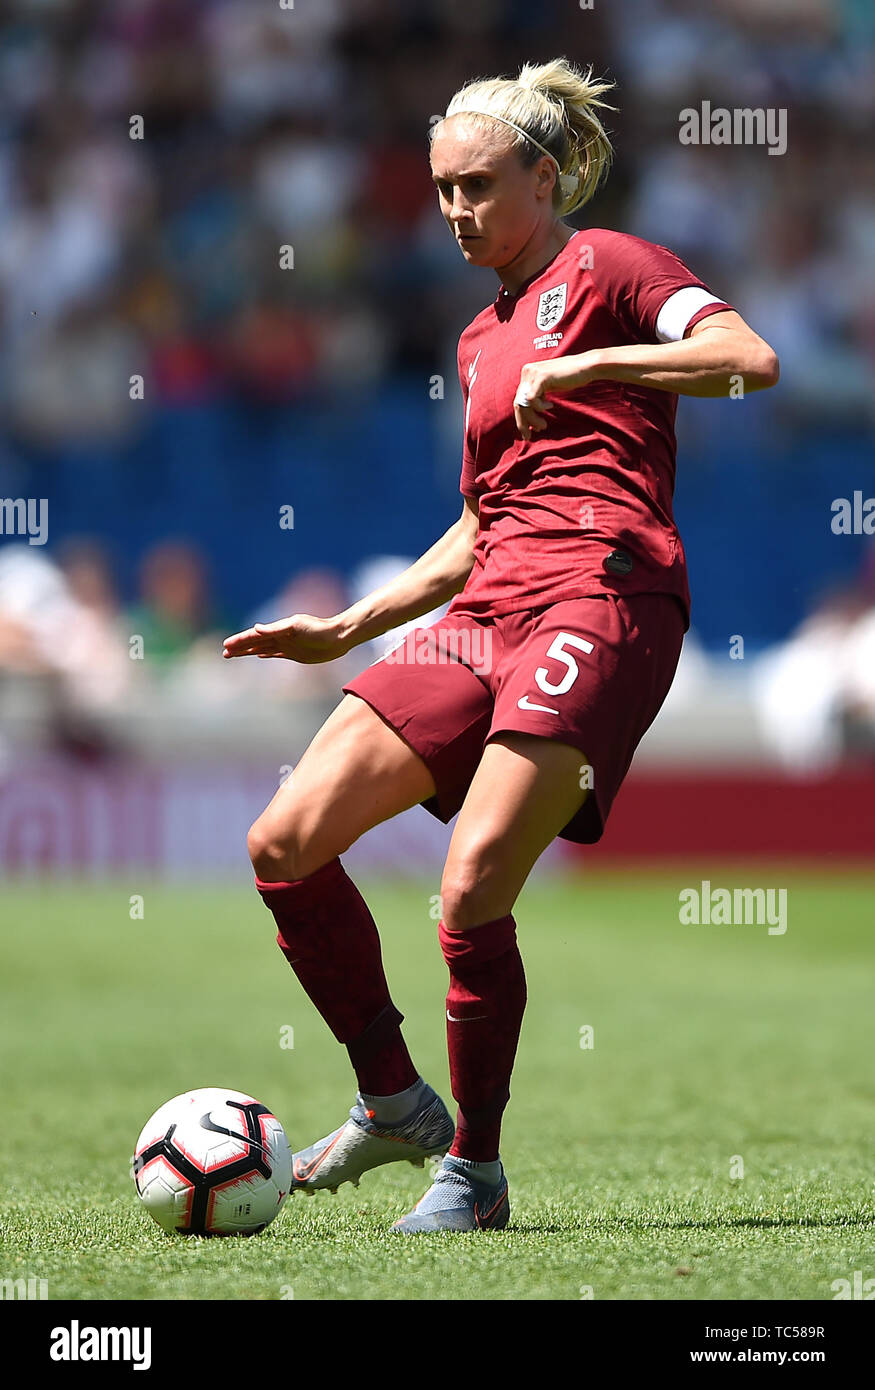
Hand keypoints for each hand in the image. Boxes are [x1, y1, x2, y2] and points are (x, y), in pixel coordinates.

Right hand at [222, 613, 351, 663]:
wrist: (338, 637)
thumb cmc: (319, 629)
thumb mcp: (296, 626)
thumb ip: (275, 629)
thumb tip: (256, 628)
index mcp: (278, 629)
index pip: (253, 636)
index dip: (239, 641)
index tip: (226, 646)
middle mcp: (280, 637)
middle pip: (254, 643)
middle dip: (239, 647)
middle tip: (224, 652)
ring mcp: (286, 645)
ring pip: (261, 649)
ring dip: (248, 651)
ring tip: (234, 654)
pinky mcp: (294, 653)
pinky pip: (274, 654)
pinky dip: (264, 654)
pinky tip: (258, 655)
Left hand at [513, 353, 597, 439]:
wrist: (586, 366)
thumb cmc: (570, 378)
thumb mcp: (549, 386)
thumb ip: (538, 394)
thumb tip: (528, 413)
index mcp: (527, 373)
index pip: (519, 399)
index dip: (522, 417)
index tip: (529, 431)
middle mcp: (527, 371)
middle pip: (518, 402)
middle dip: (523, 422)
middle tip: (529, 436)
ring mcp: (533, 373)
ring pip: (524, 403)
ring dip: (532, 419)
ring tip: (543, 425)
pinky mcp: (541, 377)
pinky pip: (532, 399)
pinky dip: (540, 407)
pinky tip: (550, 406)